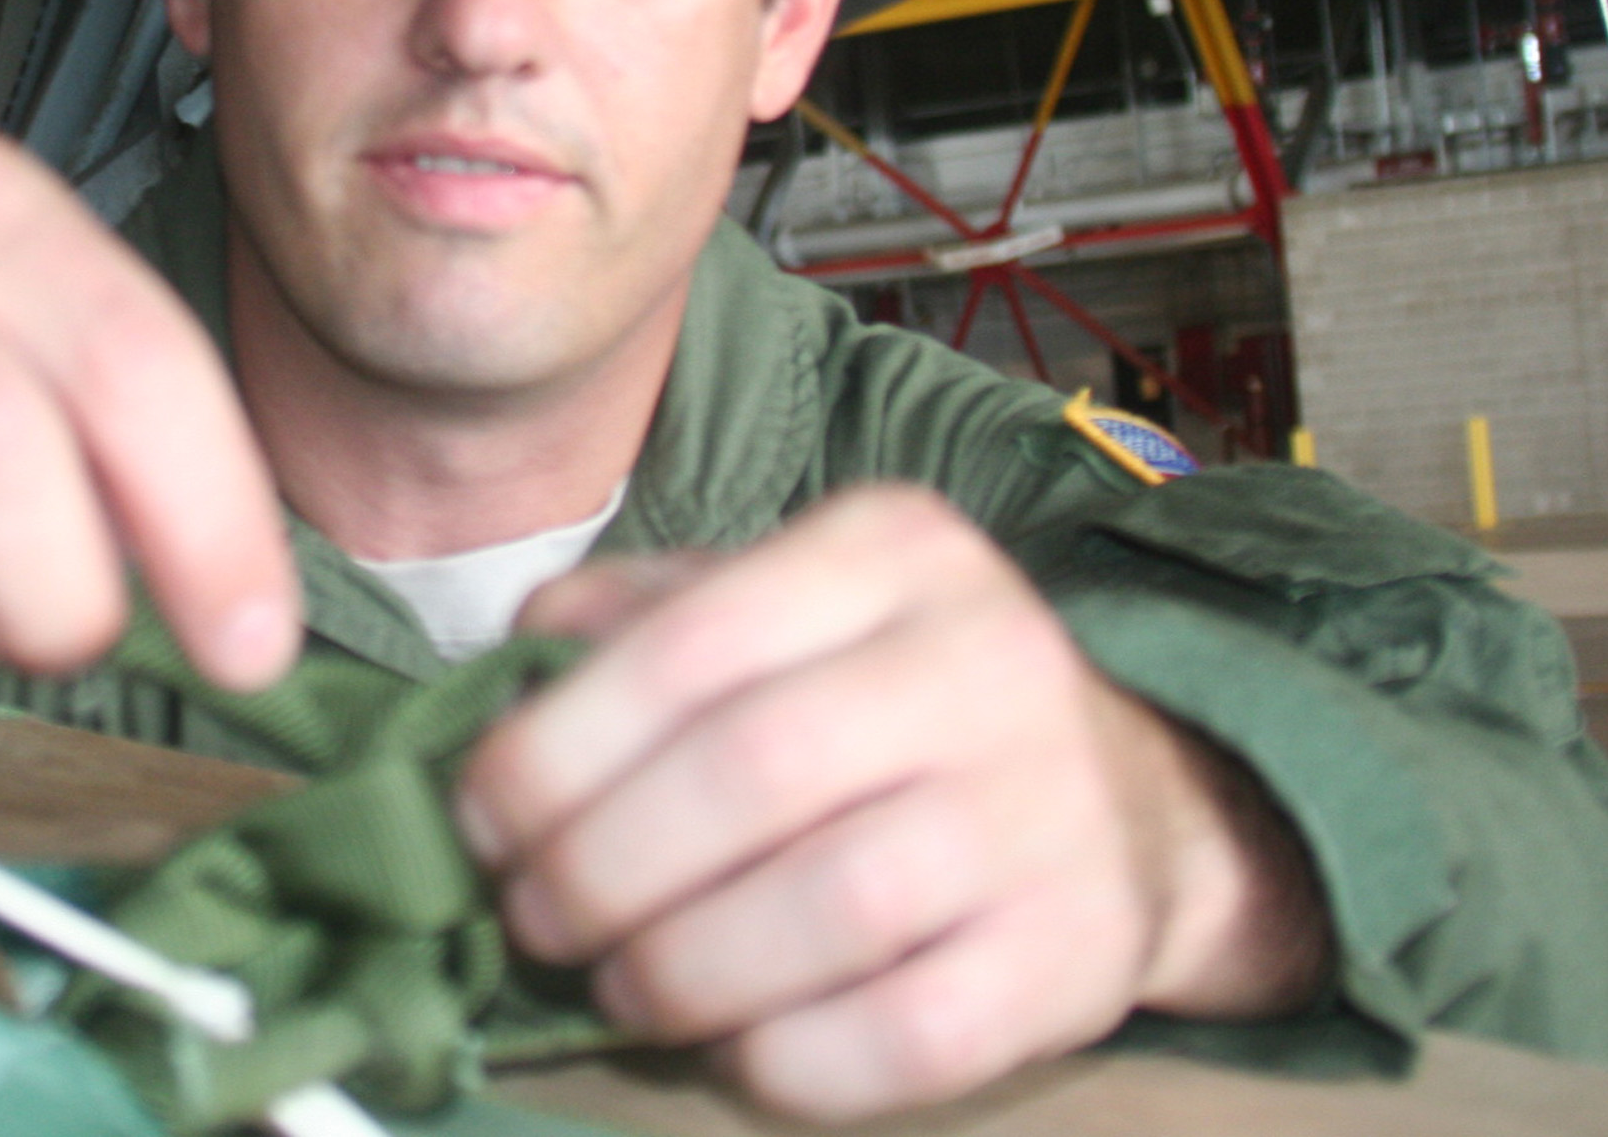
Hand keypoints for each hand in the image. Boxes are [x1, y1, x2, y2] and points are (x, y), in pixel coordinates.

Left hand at [451, 485, 1329, 1120]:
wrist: (1126, 801)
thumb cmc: (887, 701)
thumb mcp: (773, 605)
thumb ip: (633, 618)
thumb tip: (505, 678)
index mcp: (891, 550)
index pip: (688, 645)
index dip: (556, 749)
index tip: (482, 817)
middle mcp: (989, 658)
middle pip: (748, 773)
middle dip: (598, 866)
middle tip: (533, 918)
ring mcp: (1048, 810)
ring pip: (827, 908)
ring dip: (677, 969)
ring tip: (618, 983)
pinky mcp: (1079, 955)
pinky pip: (906, 1035)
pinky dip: (784, 1057)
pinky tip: (730, 1043)